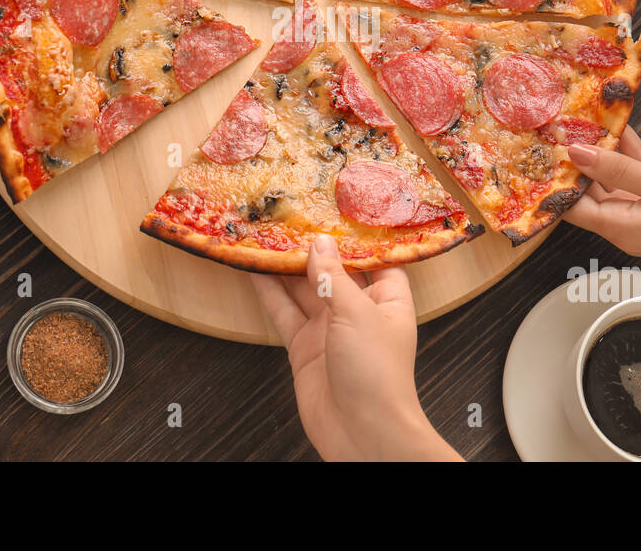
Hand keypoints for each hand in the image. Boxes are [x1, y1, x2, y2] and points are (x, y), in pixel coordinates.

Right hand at [252, 235, 460, 460]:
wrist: (363, 434)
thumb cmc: (377, 372)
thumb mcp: (358, 313)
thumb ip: (334, 277)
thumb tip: (319, 243)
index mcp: (387, 298)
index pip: (373, 257)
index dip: (354, 235)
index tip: (334, 207)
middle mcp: (358, 311)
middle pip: (332, 270)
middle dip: (311, 247)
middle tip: (287, 215)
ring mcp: (330, 329)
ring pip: (304, 289)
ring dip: (284, 266)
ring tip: (264, 235)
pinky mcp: (305, 348)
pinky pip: (284, 313)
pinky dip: (268, 292)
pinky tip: (252, 270)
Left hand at [564, 126, 640, 280]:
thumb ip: (622, 171)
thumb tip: (576, 154)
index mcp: (622, 229)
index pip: (570, 206)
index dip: (553, 176)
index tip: (538, 144)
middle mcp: (628, 226)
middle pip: (587, 191)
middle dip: (572, 158)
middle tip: (556, 120)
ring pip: (612, 180)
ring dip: (601, 151)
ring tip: (582, 115)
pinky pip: (637, 177)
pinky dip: (628, 155)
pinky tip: (619, 125)